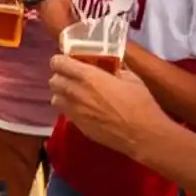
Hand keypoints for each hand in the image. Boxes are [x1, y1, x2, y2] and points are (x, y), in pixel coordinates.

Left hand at [48, 55, 172, 158]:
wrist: (143, 135)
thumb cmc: (140, 103)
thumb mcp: (130, 78)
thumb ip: (114, 70)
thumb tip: (110, 68)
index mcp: (88, 77)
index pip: (58, 63)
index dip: (60, 60)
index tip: (68, 60)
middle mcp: (76, 92)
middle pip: (53, 81)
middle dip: (60, 76)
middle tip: (72, 77)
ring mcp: (75, 111)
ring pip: (55, 98)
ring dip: (62, 93)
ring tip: (75, 94)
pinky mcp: (78, 126)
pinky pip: (65, 113)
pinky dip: (69, 108)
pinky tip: (83, 109)